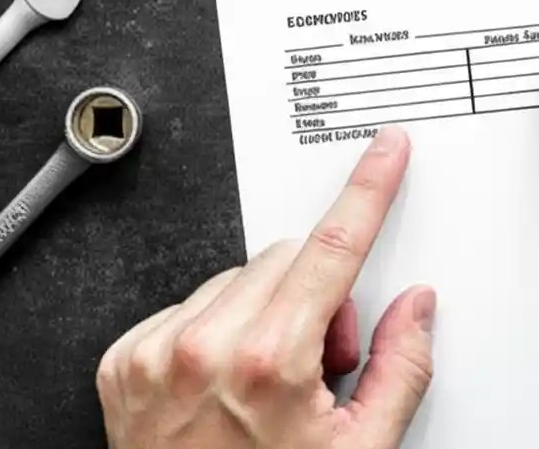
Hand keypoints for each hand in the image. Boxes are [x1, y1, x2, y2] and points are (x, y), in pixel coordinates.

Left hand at [96, 127, 435, 448]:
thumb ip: (400, 368)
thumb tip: (415, 308)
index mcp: (268, 363)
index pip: (334, 249)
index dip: (369, 191)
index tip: (384, 154)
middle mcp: (202, 347)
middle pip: (286, 259)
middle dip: (317, 295)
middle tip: (323, 362)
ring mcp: (154, 353)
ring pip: (237, 278)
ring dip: (264, 311)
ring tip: (267, 384)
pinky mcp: (123, 361)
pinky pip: (187, 305)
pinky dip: (214, 330)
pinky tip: (224, 384)